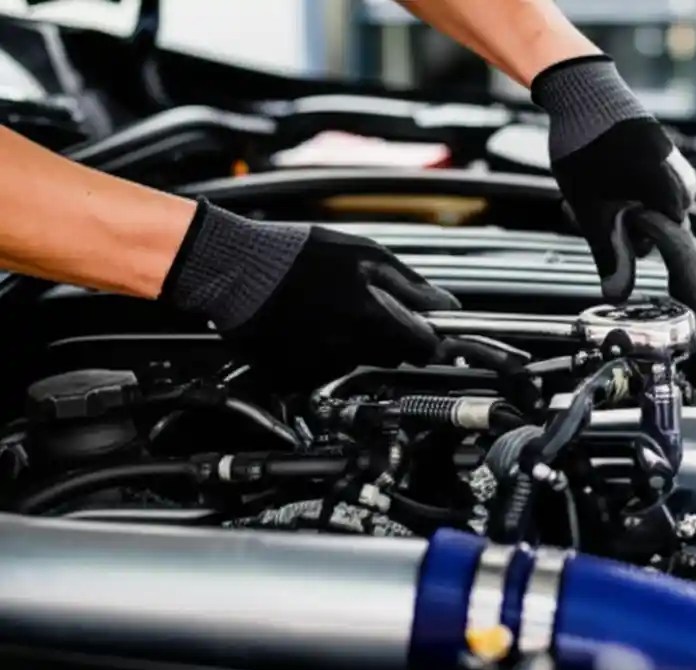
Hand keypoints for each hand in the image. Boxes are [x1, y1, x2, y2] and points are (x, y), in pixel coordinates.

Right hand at [161, 199, 458, 382]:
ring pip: (361, 362)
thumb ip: (411, 284)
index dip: (431, 339)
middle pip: (394, 357)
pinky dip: (325, 351)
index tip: (430, 332)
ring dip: (357, 342)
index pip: (426, 349)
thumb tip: (446, 304)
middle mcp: (350, 350)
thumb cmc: (297, 255)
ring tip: (331, 310)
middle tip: (370, 309)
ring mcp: (322, 366)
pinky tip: (310, 325)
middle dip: (393, 337)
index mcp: (373, 319)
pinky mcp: (296, 375)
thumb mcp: (364, 255)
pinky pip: (327, 369)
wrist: (235, 269)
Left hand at [532, 55, 695, 320]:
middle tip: (585, 216)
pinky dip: (623, 202)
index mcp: (670, 199)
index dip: (688, 294)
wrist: (584, 90)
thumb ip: (608, 255)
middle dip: (622, 239)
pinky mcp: (665, 167)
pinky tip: (600, 185)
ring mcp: (676, 175)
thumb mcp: (590, 208)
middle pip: (657, 241)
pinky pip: (648, 201)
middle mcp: (682, 188)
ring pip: (648, 221)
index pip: (683, 260)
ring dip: (618, 220)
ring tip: (587, 197)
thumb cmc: (587, 141)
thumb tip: (617, 294)